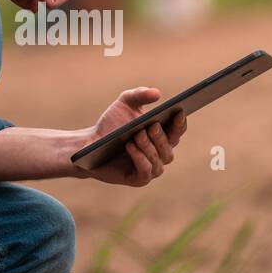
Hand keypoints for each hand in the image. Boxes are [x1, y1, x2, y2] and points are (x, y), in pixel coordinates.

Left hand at [72, 86, 186, 185]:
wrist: (91, 144)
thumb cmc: (112, 124)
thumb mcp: (124, 103)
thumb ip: (139, 94)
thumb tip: (156, 93)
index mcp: (162, 136)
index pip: (177, 131)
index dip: (180, 123)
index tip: (179, 111)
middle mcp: (160, 154)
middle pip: (169, 146)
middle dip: (161, 136)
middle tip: (152, 125)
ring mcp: (151, 168)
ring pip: (158, 160)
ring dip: (149, 147)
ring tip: (137, 135)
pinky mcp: (138, 179)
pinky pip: (145, 171)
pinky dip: (140, 158)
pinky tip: (131, 147)